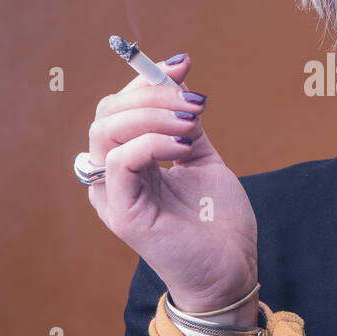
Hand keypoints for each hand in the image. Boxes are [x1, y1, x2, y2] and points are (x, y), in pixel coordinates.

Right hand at [85, 54, 258, 325]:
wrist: (232, 270)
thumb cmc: (218, 222)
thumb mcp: (202, 158)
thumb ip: (185, 122)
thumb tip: (179, 73)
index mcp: (128, 162)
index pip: (118, 107)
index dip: (146, 80)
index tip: (183, 64)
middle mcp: (113, 177)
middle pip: (107, 113)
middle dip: (150, 94)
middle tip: (192, 101)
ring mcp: (113, 196)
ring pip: (104, 131)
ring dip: (150, 115)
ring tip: (192, 123)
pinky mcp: (123, 214)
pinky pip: (119, 161)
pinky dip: (151, 143)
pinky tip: (183, 147)